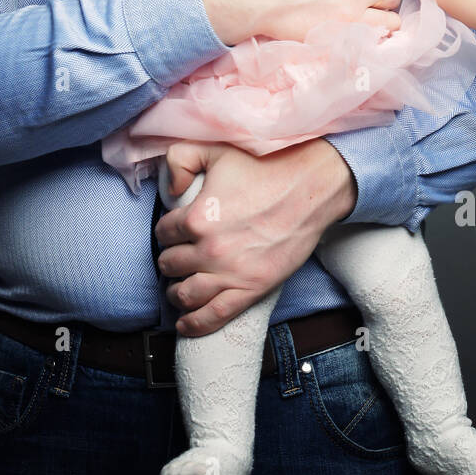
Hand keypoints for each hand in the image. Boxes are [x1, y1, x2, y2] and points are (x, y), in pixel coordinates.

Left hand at [154, 137, 355, 335]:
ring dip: (176, 292)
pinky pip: (215, 316)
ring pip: (186, 294)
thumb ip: (179, 160)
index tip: (174, 230)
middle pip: (170, 265)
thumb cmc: (266, 165)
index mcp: (197, 217)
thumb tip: (170, 190)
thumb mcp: (215, 149)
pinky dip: (195, 324)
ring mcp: (231, 272)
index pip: (163, 233)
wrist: (312, 186)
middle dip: (170, 260)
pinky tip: (185, 324)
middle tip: (177, 256)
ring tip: (177, 288)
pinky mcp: (253, 288)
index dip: (167, 231)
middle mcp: (210, 249)